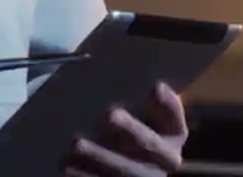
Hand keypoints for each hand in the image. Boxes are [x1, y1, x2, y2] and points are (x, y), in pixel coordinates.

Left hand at [62, 82, 187, 175]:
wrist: (114, 155)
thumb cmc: (123, 123)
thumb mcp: (133, 109)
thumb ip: (133, 95)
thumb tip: (136, 76)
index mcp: (172, 135)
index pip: (174, 118)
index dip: (168, 103)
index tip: (155, 85)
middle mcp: (166, 160)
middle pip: (151, 146)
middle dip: (132, 130)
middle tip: (110, 115)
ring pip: (128, 172)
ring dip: (102, 157)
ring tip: (77, 144)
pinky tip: (69, 167)